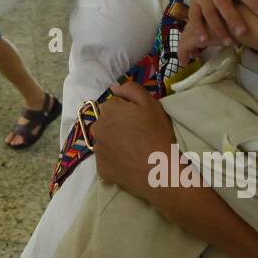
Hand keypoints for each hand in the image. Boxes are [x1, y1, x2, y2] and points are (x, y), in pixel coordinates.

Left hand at [89, 80, 177, 202]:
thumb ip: (130, 89)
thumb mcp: (150, 103)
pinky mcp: (101, 169)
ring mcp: (98, 150)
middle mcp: (97, 128)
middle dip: (117, 126)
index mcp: (107, 110)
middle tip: (137, 136)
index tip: (139, 121)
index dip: (127, 112)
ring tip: (133, 151)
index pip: (113, 106)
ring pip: (105, 142)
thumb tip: (113, 87)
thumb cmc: (156, 133)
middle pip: (106, 123)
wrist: (160, 170)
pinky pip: (106, 161)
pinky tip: (129, 163)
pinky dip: (115, 162)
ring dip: (114, 143)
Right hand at [179, 0, 257, 64]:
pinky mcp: (194, 2)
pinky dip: (197, 29)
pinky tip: (203, 41)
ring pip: (209, 13)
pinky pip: (194, 17)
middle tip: (242, 33)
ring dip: (217, 28)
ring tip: (227, 42)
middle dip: (232, 19)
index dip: (252, 1)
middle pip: (224, 4)